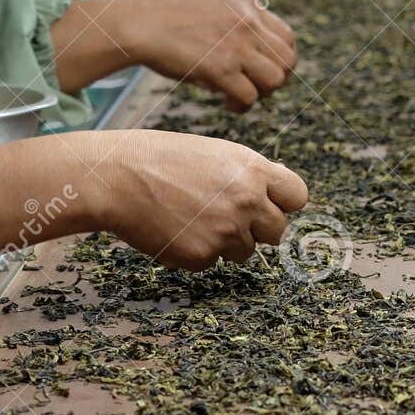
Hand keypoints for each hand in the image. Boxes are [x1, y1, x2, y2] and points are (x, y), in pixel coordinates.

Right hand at [56, 0, 296, 111]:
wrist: (137, 24)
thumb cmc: (166, 20)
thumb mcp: (212, 6)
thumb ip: (237, 21)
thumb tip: (255, 54)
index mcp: (247, 5)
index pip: (287, 37)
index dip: (282, 60)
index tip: (265, 71)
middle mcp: (248, 23)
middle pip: (288, 60)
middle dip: (277, 79)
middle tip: (257, 88)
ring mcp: (236, 45)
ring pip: (275, 80)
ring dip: (262, 94)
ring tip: (241, 97)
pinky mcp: (221, 69)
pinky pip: (250, 97)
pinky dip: (242, 107)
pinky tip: (228, 105)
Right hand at [92, 130, 308, 270]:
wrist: (116, 178)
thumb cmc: (162, 159)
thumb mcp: (216, 153)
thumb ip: (249, 173)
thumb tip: (277, 188)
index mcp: (253, 170)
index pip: (298, 196)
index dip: (283, 203)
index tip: (270, 205)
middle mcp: (247, 202)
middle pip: (277, 231)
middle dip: (258, 228)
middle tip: (228, 216)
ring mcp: (226, 232)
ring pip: (245, 251)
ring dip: (226, 241)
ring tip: (192, 216)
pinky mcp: (202, 255)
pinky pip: (211, 261)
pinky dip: (196, 251)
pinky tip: (175, 228)